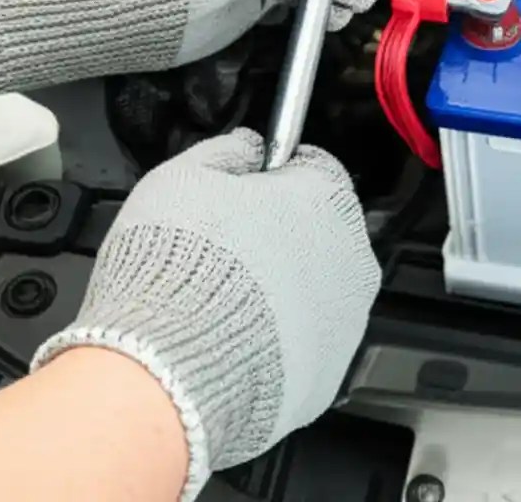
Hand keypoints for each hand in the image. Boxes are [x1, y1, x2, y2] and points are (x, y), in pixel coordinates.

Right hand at [33, 129, 379, 499]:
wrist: (169, 373)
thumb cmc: (175, 276)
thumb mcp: (182, 179)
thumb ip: (226, 152)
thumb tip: (245, 147)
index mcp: (324, 199)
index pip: (314, 168)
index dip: (272, 176)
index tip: (247, 189)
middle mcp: (351, 257)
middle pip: (319, 230)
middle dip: (278, 234)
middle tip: (223, 249)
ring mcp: (346, 320)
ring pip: (316, 288)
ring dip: (282, 288)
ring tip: (222, 300)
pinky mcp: (329, 371)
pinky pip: (305, 342)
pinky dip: (279, 339)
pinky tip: (234, 337)